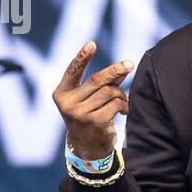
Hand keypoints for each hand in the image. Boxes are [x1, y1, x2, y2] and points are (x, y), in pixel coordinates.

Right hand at [52, 41, 133, 159]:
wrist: (87, 147)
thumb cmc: (88, 116)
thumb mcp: (88, 99)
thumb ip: (101, 83)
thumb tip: (121, 68)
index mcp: (62, 94)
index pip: (72, 71)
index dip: (82, 57)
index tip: (91, 44)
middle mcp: (68, 103)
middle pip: (97, 80)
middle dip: (115, 71)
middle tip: (129, 64)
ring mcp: (81, 114)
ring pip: (109, 92)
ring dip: (121, 94)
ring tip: (122, 101)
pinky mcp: (96, 122)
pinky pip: (116, 104)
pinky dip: (124, 105)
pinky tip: (123, 111)